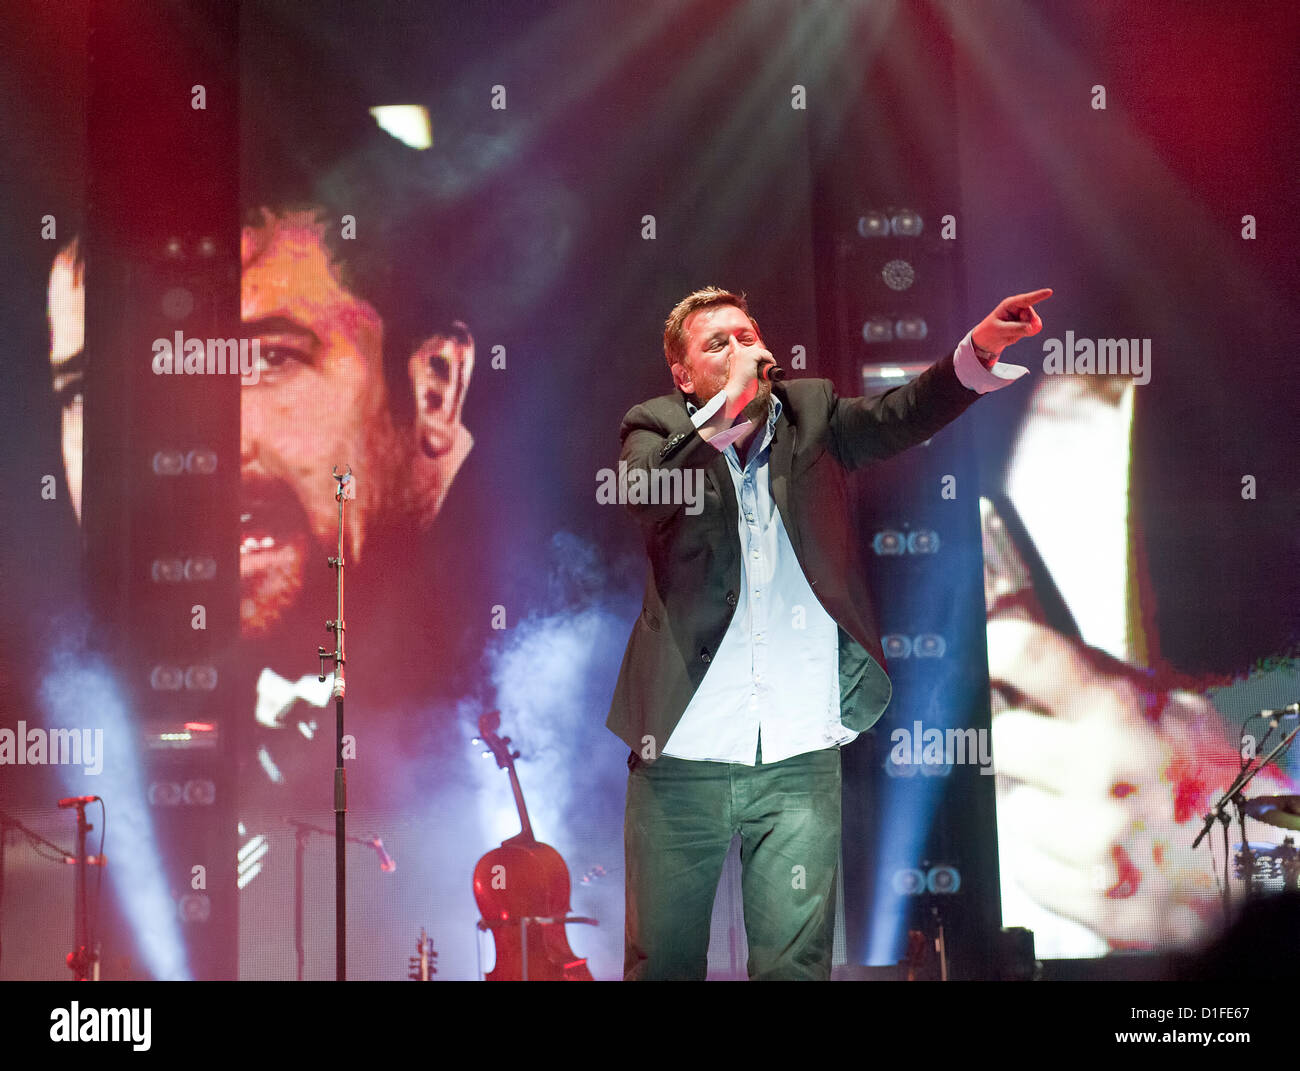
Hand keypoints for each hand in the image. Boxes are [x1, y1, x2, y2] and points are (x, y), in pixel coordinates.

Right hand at [722, 334, 771, 420]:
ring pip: (761, 351)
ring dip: (768, 358)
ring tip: (770, 365)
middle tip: (767, 364)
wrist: (736, 392)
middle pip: (754, 348)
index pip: (733, 343)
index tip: (733, 338)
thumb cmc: (739, 388)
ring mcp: (744, 353)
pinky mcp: (751, 356)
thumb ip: (745, 370)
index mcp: (734, 357)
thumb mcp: (741, 376)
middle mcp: (738, 353)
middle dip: (762, 355)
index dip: (734, 341)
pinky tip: (770, 365)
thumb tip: (756, 371)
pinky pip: (765, 354)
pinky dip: (770, 359)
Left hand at [972, 288, 1052, 358]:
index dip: (1038, 296)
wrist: (988, 340)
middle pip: (1032, 317)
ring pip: (1033, 325)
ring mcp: (1024, 315)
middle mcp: (1019, 307)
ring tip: (1008, 332)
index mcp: (1010, 304)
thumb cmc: (991, 331)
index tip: (1049, 292)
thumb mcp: (1001, 331)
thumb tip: (1036, 328)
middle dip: (1025, 326)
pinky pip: (1031, 331)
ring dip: (1022, 332)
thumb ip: (1018, 329)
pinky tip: (1012, 334)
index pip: (1026, 300)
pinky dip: (1022, 335)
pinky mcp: (1027, 323)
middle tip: (1011, 332)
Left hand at [987, 616, 1293, 947]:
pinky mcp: (1092, 895)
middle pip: (1003, 738)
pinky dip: (1053, 866)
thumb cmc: (1208, 782)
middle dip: (1023, 751)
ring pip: (1015, 810)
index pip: (1026, 653)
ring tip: (1091, 815)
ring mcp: (1099, 836)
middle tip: (1056, 761)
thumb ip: (1091, 680)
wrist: (1267, 870)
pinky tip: (1096, 857)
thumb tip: (1009, 640)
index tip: (977, 662)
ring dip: (1043, 814)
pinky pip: (1028, 867)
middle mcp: (1106, 766)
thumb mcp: (1169, 709)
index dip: (989, 653)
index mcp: (1123, 708)